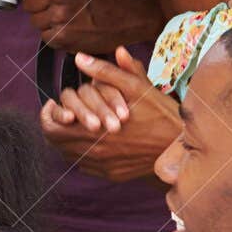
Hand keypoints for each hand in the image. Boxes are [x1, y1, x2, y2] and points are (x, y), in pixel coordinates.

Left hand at [0, 0, 163, 53]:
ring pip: (34, 21)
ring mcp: (61, 16)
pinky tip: (73, 27)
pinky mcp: (64, 37)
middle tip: (60, 2)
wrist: (133, 14)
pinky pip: (45, 36)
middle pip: (26, 2)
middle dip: (38, 3)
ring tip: (70, 15)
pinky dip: (55, 34)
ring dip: (46, 20)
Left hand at [40, 47, 179, 181]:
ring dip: (69, 139)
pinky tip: (95, 139)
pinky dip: (84, 152)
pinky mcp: (111, 174)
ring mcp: (101, 166)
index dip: (48, 115)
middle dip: (58, 125)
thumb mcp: (136, 87)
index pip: (50, 127)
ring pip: (69, 154)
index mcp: (92, 130)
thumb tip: (80, 58)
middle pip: (56, 142)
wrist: (182, 146)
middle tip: (66, 113)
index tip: (54, 104)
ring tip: (80, 124)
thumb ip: (105, 72)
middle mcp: (93, 153)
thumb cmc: (160, 113)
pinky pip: (85, 166)